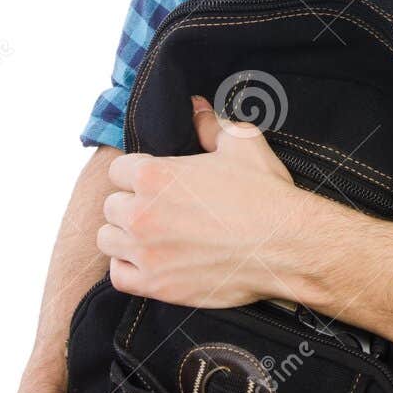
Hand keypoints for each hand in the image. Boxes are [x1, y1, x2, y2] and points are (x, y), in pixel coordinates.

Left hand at [96, 95, 303, 308]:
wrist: (285, 246)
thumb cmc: (264, 193)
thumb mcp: (241, 143)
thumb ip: (209, 124)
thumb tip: (195, 107)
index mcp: (154, 175)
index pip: (118, 170)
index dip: (137, 174)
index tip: (156, 182)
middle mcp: (141, 213)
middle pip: (111, 205)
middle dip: (132, 204)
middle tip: (160, 209)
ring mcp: (146, 252)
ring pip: (107, 239)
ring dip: (125, 235)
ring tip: (151, 235)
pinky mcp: (156, 285)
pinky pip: (118, 275)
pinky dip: (129, 268)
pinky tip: (150, 260)